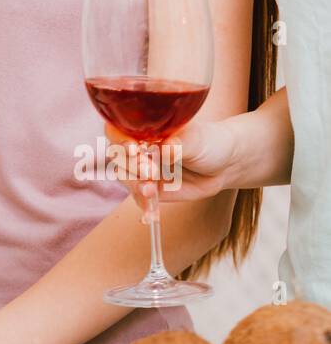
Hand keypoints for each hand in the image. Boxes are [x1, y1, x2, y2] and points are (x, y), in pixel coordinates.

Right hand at [105, 119, 238, 205]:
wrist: (226, 164)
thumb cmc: (211, 143)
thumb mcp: (197, 140)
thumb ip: (178, 144)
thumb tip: (163, 149)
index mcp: (146, 128)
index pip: (117, 130)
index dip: (120, 140)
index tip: (134, 149)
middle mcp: (139, 148)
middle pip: (117, 156)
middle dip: (132, 167)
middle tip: (150, 172)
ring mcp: (142, 170)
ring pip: (124, 178)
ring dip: (136, 187)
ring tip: (152, 192)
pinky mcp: (149, 189)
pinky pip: (139, 198)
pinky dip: (144, 206)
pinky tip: (151, 215)